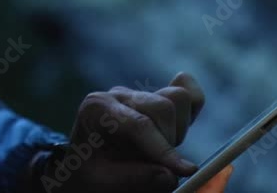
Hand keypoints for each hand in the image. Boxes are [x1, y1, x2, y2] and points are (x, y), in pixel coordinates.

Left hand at [33, 73, 232, 192]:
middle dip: (168, 141)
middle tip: (157, 167)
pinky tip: (176, 135)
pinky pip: (188, 93)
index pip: (138, 124)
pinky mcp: (157, 99)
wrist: (85, 168)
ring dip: (177, 130)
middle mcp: (118, 95)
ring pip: (178, 98)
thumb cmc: (88, 175)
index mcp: (97, 108)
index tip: (184, 171)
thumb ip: (134, 179)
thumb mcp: (102, 181)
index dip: (164, 149)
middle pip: (162, 107)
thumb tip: (171, 175)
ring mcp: (139, 94)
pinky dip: (191, 112)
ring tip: (159, 153)